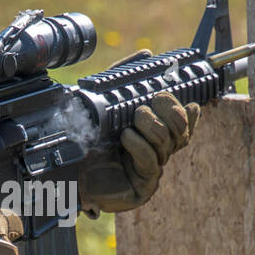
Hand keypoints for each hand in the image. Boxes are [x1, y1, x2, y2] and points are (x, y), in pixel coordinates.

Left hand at [79, 91, 199, 212]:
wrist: (68, 175)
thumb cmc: (85, 142)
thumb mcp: (102, 112)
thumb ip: (118, 92)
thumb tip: (126, 66)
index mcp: (153, 135)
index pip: (182, 124)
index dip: (185, 111)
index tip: (165, 96)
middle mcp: (157, 153)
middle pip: (180, 131)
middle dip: (170, 111)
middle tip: (149, 104)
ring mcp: (152, 171)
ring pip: (166, 143)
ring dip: (151, 125)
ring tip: (133, 119)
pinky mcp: (143, 187)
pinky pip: (149, 161)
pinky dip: (139, 145)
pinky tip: (126, 136)